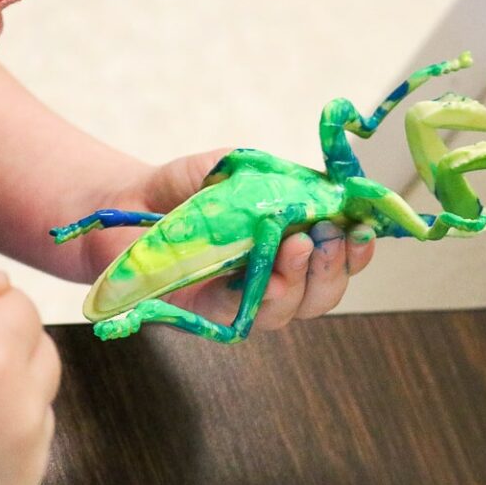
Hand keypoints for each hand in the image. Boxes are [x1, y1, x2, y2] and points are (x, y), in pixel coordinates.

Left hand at [87, 149, 375, 329]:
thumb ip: (278, 180)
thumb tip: (326, 191)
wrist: (122, 206)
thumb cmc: (179, 187)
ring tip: (301, 247)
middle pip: (324, 291)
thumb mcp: (233, 169)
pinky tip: (273, 271)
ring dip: (306, 281)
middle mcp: (273, 276)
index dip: (358, 247)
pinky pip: (252, 315)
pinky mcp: (213, 315)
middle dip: (336, 266)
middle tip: (330, 238)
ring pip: (295, 308)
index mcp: (288, 242)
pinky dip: (269, 294)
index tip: (364, 226)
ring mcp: (244, 298)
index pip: (337, 256)